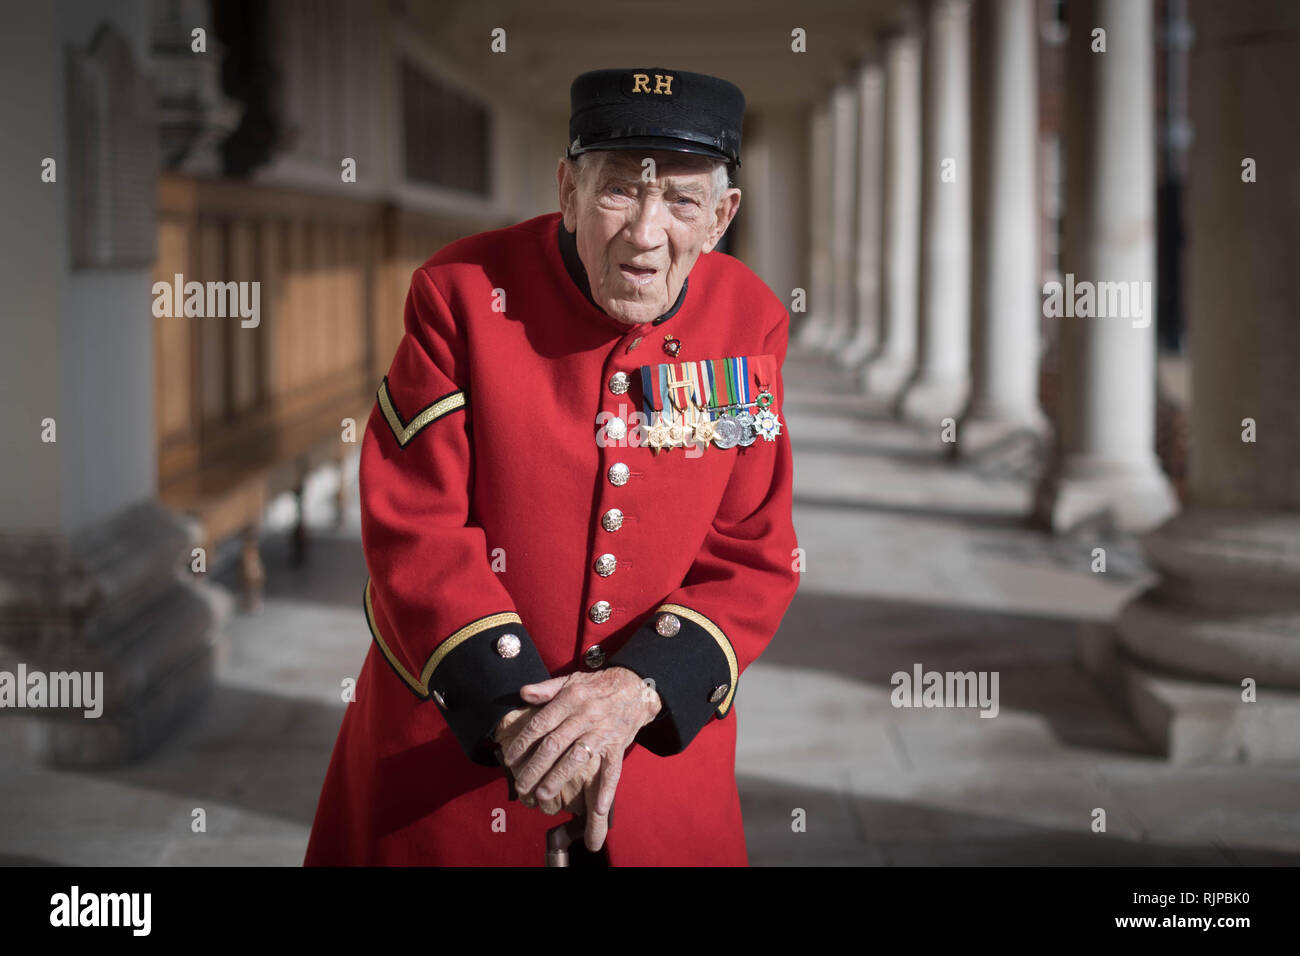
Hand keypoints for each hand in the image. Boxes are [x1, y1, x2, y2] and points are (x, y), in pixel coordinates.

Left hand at [502, 667, 661, 850]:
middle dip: (534, 767)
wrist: (635, 687)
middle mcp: (585, 716)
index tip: (510, 759)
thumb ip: (546, 688)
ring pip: (576, 758)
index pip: (541, 724)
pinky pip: (612, 770)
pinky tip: (598, 808)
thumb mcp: (571, 680)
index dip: (523, 743)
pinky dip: (606, 789)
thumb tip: (522, 693)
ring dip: (558, 778)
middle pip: (554, 744)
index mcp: (571, 699)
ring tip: (542, 795)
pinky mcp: (618, 745)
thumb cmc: (597, 685)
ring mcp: (602, 732)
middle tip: (520, 786)